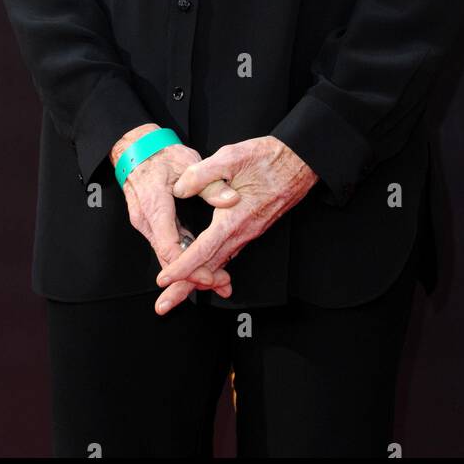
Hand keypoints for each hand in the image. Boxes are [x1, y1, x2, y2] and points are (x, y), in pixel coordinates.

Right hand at [110, 124, 241, 314]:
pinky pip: (166, 245)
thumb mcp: (187, 162)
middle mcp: (146, 220)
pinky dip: (183, 256)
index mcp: (154, 206)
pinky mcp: (151, 224)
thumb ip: (210, 183)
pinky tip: (200, 263)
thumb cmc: (159, 154)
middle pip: (169, 259)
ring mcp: (146, 224)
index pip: (169, 248)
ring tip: (217, 277)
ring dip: (190, 269)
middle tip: (221, 282)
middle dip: (195, 275)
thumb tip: (230, 199)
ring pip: (167, 255)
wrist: (135, 148)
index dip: (190, 267)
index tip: (209, 276)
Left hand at [153, 136, 317, 313]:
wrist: (299, 161)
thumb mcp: (232, 157)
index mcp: (234, 217)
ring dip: (196, 281)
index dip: (181, 267)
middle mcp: (242, 232)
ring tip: (176, 294)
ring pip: (218, 264)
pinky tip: (204, 274)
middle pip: (209, 268)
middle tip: (163, 306)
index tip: (163, 280)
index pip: (203, 250)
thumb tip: (180, 189)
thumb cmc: (268, 157)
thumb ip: (202, 173)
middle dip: (184, 288)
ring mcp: (248, 233)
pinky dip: (212, 269)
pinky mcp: (251, 229)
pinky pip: (228, 255)